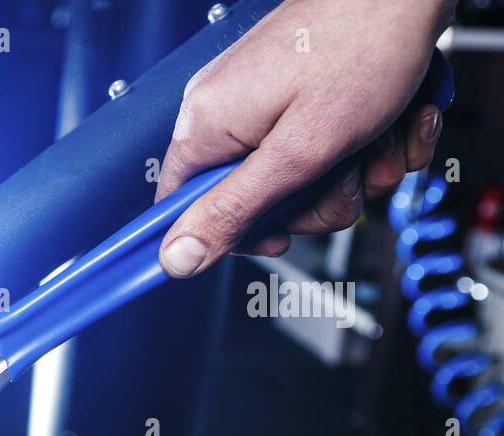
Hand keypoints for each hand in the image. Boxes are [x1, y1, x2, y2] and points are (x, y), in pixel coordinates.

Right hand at [156, 0, 454, 276]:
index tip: (280, 236)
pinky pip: (328, 151)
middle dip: (320, 199)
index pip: (182, 210)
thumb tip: (176, 258)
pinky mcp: (298, 96)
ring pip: (303, 182)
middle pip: (255, 204)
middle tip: (347, 170)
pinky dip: (371, 146)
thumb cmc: (362, 46)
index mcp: (206, 126)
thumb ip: (233, 210)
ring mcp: (262, 104)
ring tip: (378, 136)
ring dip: (357, 172)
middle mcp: (225, 114)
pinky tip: (390, 121)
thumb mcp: (299, 151)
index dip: (234, 234)